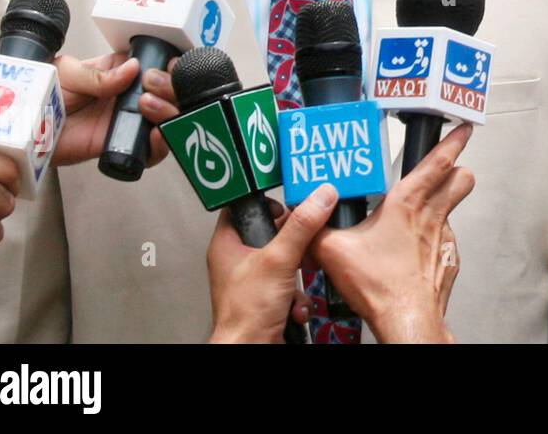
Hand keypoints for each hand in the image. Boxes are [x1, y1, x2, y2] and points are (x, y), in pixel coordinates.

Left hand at [53, 55, 179, 166]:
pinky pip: (151, 149)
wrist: (26, 129)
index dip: (170, 67)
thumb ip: (100, 75)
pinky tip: (157, 134)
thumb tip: (132, 68)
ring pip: (167, 119)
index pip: (157, 66)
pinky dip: (162, 144)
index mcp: (121, 72)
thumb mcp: (69, 73)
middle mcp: (130, 97)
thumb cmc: (44, 95)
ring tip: (149, 107)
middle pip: (169, 93)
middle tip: (155, 87)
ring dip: (169, 112)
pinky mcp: (123, 145)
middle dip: (172, 89)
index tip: (170, 66)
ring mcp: (129, 121)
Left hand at [206, 185, 335, 343]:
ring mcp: (254, 281)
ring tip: (299, 278)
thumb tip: (320, 196)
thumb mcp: (279, 260)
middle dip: (294, 243)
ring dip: (299, 272)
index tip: (287, 202)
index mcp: (228, 245)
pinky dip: (298, 295)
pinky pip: (291, 285)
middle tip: (304, 240)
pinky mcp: (268, 298)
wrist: (251, 351)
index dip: (265, 202)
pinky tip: (295, 305)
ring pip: (286, 260)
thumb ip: (301, 227)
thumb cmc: (245, 314)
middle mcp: (238, 260)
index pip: (243, 208)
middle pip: (272, 233)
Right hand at [311, 123, 474, 343]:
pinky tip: (413, 254)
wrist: (405, 319)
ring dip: (441, 208)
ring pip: (453, 210)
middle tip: (447, 168)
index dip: (454, 141)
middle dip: (457, 170)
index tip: (464, 129)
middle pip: (462, 179)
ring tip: (418, 218)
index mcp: (407, 203)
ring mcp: (444, 239)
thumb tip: (303, 218)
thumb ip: (316, 229)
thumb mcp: (334, 251)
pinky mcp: (448, 260)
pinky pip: (444, 242)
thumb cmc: (378, 284)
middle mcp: (432, 216)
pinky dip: (432, 242)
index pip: (439, 162)